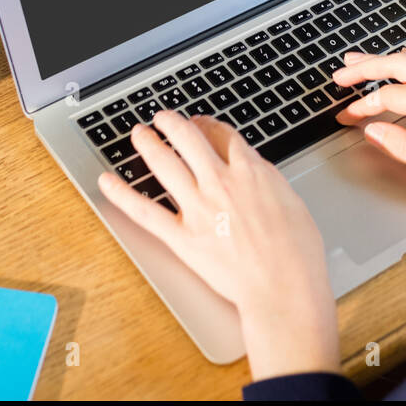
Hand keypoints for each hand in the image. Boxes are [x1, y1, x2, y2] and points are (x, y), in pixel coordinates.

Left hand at [97, 112, 340, 379]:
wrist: (284, 287)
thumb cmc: (297, 253)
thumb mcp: (292, 202)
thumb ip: (267, 183)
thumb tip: (256, 174)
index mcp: (251, 172)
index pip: (223, 135)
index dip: (208, 124)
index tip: (201, 123)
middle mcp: (220, 182)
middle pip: (189, 139)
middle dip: (172, 123)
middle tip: (162, 118)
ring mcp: (198, 208)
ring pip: (165, 164)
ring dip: (148, 144)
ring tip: (139, 133)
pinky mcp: (182, 237)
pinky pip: (145, 210)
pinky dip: (122, 194)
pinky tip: (107, 181)